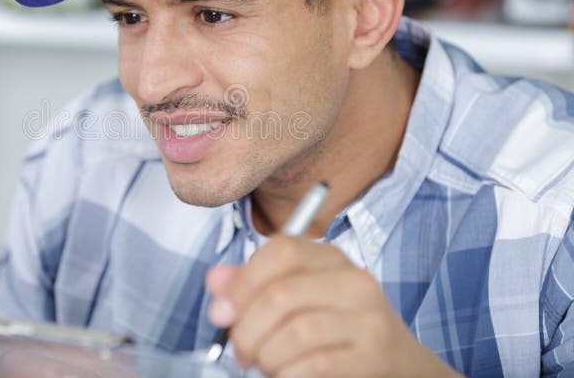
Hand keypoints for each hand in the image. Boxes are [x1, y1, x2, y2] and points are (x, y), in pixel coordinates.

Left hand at [205, 236, 460, 376]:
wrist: (400, 365)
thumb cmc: (336, 330)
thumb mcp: (297, 299)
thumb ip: (253, 287)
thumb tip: (215, 281)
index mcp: (330, 257)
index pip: (281, 249)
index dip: (243, 281)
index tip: (222, 312)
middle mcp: (354, 280)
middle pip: (281, 294)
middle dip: (246, 329)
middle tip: (240, 351)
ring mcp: (369, 317)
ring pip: (296, 332)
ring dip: (267, 356)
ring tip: (265, 364)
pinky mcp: (375, 355)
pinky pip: (315, 364)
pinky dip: (286, 374)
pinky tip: (285, 375)